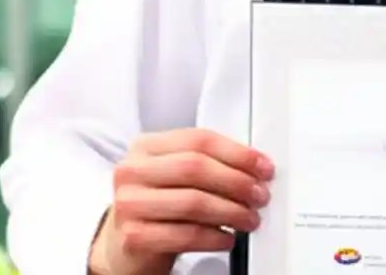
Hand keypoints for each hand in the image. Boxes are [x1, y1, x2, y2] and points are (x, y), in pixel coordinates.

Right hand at [88, 128, 275, 274]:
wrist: (122, 245)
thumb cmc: (158, 205)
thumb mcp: (175, 175)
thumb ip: (207, 163)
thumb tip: (255, 168)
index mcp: (146, 147)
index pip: (198, 140)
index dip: (237, 152)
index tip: (262, 167)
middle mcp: (132, 171)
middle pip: (195, 168)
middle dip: (237, 182)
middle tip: (259, 195)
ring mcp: (129, 204)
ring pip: (193, 202)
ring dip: (231, 212)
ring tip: (249, 219)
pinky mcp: (134, 236)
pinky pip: (185, 235)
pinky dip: (214, 237)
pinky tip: (227, 238)